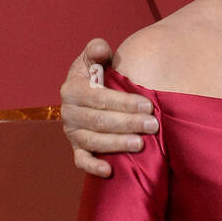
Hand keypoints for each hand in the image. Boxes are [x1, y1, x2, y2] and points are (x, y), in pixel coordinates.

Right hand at [59, 38, 157, 175]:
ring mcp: (72, 132)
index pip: (100, 98)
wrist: (89, 92)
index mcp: (72, 89)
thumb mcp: (94, 58)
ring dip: (117, 144)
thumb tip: (101, 49)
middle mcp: (68, 112)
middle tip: (152, 126)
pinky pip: (81, 160)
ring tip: (140, 145)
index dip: (125, 103)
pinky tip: (109, 171)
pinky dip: (93, 167)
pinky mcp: (77, 148)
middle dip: (128, 123)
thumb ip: (96, 50)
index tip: (149, 105)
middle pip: (99, 121)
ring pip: (93, 141)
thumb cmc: (97, 73)